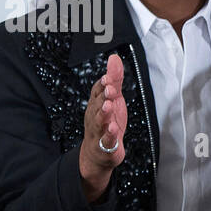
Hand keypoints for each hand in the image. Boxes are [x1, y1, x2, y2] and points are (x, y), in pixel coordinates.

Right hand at [78, 53, 126, 201]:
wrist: (99, 153)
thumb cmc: (107, 122)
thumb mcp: (113, 99)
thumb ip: (115, 80)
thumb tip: (114, 58)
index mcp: (96, 104)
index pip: (97, 92)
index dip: (102, 85)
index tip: (108, 77)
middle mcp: (95, 116)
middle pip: (97, 105)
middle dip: (103, 97)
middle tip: (110, 89)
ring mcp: (99, 131)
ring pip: (99, 121)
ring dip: (104, 113)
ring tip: (109, 106)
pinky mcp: (106, 145)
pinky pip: (106, 140)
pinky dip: (109, 135)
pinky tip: (112, 129)